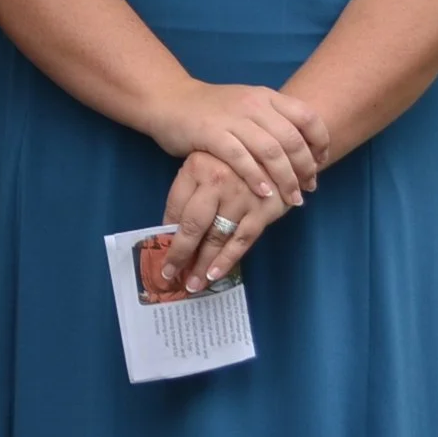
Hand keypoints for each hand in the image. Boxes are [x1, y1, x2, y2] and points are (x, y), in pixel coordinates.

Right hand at [147, 81, 326, 206]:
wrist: (170, 100)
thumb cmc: (212, 109)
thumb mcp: (247, 105)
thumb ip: (272, 121)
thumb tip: (304, 151)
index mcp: (266, 96)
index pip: (307, 116)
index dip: (320, 142)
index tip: (321, 162)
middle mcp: (253, 104)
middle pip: (292, 139)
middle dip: (305, 168)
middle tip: (309, 188)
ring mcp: (232, 118)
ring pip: (271, 151)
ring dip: (286, 178)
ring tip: (292, 198)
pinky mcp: (211, 133)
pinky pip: (240, 158)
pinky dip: (256, 177)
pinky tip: (264, 193)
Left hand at [160, 150, 286, 290]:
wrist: (278, 152)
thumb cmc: (232, 162)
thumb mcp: (204, 165)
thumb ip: (189, 193)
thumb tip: (169, 232)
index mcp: (196, 166)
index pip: (175, 207)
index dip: (165, 233)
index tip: (159, 254)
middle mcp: (217, 180)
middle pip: (192, 225)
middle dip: (179, 254)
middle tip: (168, 275)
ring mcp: (242, 195)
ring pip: (216, 237)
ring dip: (202, 264)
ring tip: (191, 284)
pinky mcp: (264, 209)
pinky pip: (241, 240)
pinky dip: (227, 260)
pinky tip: (213, 275)